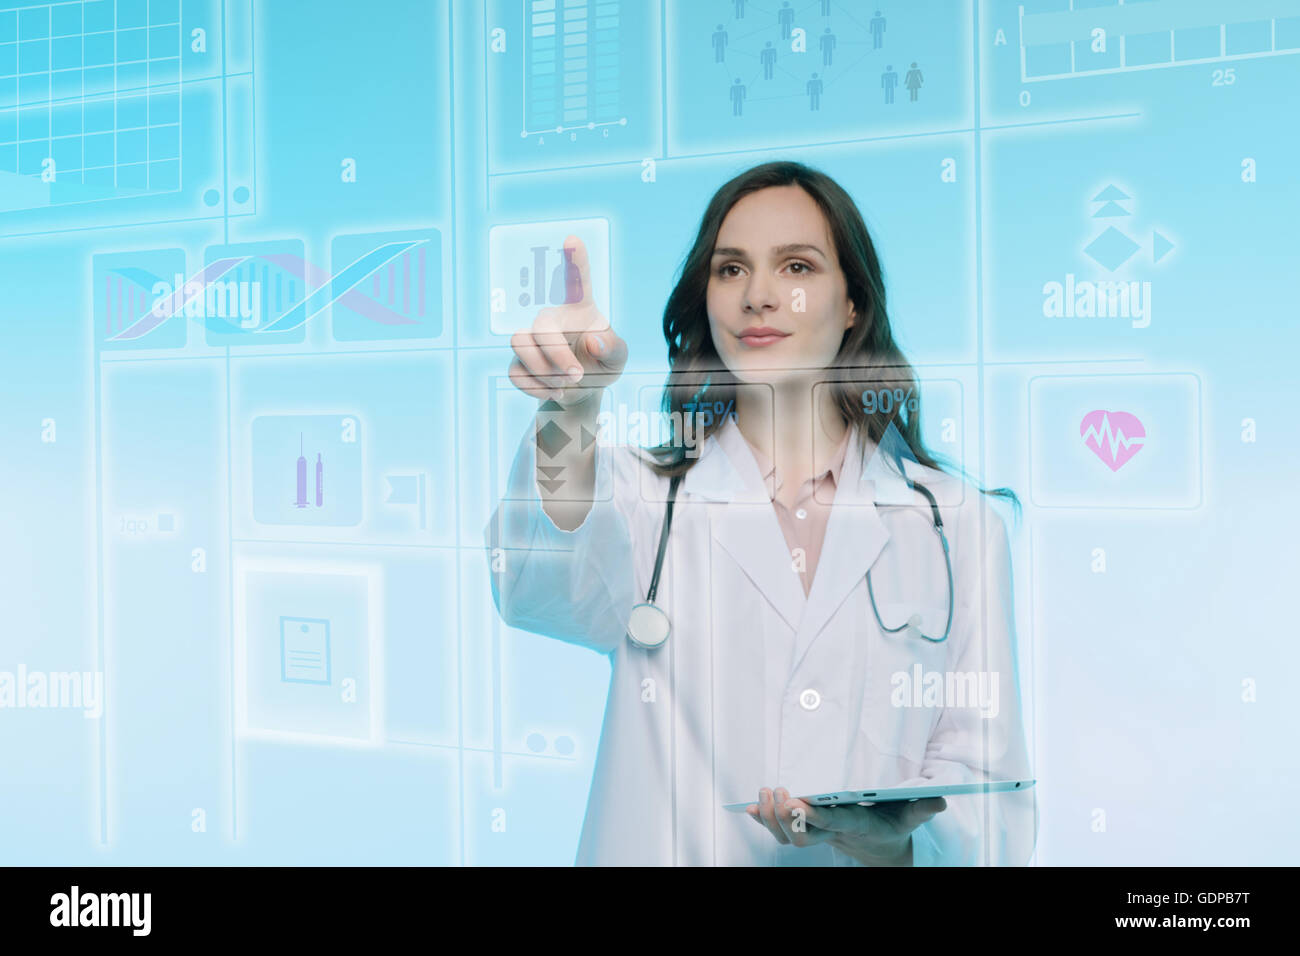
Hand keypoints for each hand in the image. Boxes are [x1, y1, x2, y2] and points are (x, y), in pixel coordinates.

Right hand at [507, 235, 627, 408]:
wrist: (582, 391)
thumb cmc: (602, 364)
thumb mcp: (617, 358)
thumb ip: (613, 348)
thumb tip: (592, 341)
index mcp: (579, 310)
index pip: (576, 280)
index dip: (575, 260)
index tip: (572, 240)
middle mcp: (551, 319)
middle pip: (540, 325)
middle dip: (556, 354)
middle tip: (577, 375)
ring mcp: (532, 339)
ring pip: (518, 342)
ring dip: (543, 369)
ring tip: (566, 383)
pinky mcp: (519, 363)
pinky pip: (516, 373)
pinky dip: (537, 388)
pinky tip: (556, 392)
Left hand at [746, 787, 946, 864]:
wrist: (881, 848)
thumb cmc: (893, 824)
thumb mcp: (911, 816)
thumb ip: (922, 808)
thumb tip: (941, 800)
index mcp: (857, 825)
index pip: (833, 823)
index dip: (813, 816)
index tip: (798, 802)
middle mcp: (833, 833)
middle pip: (802, 838)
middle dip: (785, 817)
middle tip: (778, 791)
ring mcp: (817, 835)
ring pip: (787, 837)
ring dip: (769, 817)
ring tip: (764, 792)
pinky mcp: (807, 830)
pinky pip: (780, 831)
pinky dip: (762, 820)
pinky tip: (750, 807)